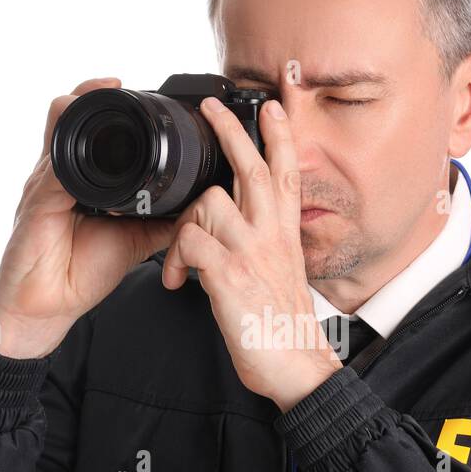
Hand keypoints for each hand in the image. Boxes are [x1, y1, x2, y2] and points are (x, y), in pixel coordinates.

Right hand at [0, 78, 178, 357]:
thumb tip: (195, 206)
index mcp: (80, 180)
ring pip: (56, 135)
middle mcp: (58, 176)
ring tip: (98, 93)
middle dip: (88, 95)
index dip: (100, 103)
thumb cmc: (80, 272)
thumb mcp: (133, 240)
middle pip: (66, 119)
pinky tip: (86, 153)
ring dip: (76, 111)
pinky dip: (68, 160)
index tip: (126, 86)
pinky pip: (52, 175)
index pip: (85, 130)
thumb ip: (160, 221)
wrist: (48, 307)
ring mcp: (44, 187)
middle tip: (115, 82)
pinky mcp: (39, 206)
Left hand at [161, 96, 342, 410]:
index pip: (286, 172)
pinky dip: (176, 260)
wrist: (294, 365)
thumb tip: (230, 227)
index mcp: (286, 232)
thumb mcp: (281, 272)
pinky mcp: (230, 274)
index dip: (280, 136)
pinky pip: (189, 243)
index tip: (272, 106)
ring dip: (185, 226)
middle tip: (211, 106)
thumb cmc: (281, 325)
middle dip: (230, 130)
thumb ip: (260, 242)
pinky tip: (179, 282)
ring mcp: (251, 251)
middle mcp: (272, 235)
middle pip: (250, 167)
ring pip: (207, 203)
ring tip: (182, 260)